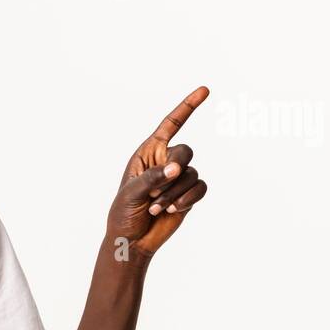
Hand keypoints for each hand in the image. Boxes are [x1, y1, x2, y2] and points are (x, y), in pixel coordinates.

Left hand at [108, 86, 211, 259]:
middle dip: (175, 170)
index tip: (204, 90)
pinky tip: (174, 210)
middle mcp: (165, 160)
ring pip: (191, 174)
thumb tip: (177, 168)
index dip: (187, 107)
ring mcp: (178, 177)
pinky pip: (200, 188)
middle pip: (186, 151)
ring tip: (157, 207)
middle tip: (157, 191)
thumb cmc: (124, 212)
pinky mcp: (189, 194)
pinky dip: (188, 200)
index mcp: (148, 152)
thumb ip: (153, 177)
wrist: (132, 239)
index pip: (170, 124)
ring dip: (175, 193)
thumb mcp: (132, 192)